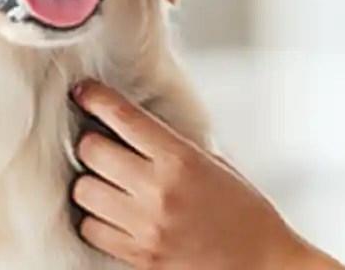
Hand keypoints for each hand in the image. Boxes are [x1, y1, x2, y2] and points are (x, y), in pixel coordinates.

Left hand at [69, 80, 340, 269]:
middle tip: (99, 144)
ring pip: (84, 190)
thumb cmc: (245, 213)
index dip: (96, 98)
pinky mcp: (139, 256)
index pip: (123, 117)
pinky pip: (91, 229)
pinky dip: (95, 219)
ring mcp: (146, 225)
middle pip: (92, 150)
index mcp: (181, 159)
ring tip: (107, 183)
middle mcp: (159, 189)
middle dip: (92, 143)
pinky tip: (111, 214)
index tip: (83, 92)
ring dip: (90, 183)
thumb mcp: (215, 165)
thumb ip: (174, 148)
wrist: (262, 262)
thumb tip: (133, 130)